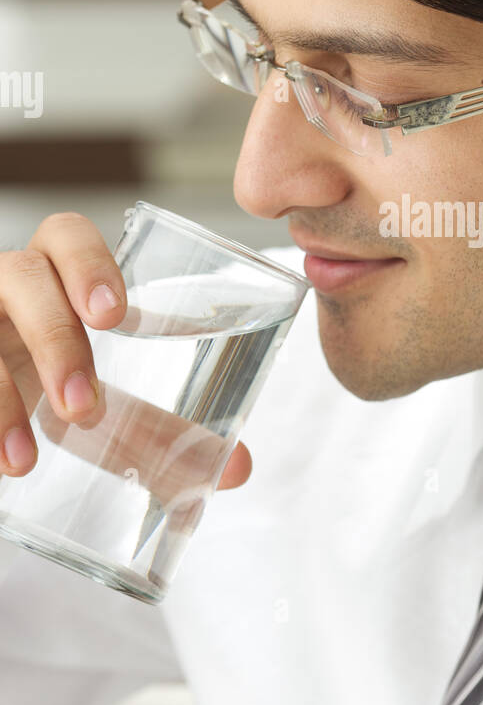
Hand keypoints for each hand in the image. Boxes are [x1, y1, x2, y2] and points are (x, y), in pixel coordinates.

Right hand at [0, 212, 251, 488]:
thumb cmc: (41, 388)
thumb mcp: (94, 404)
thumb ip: (157, 434)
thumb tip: (237, 469)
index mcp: (51, 278)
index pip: (65, 235)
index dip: (88, 262)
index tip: (116, 316)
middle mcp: (1, 288)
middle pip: (18, 274)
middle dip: (53, 336)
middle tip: (84, 406)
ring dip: (0, 395)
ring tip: (28, 459)